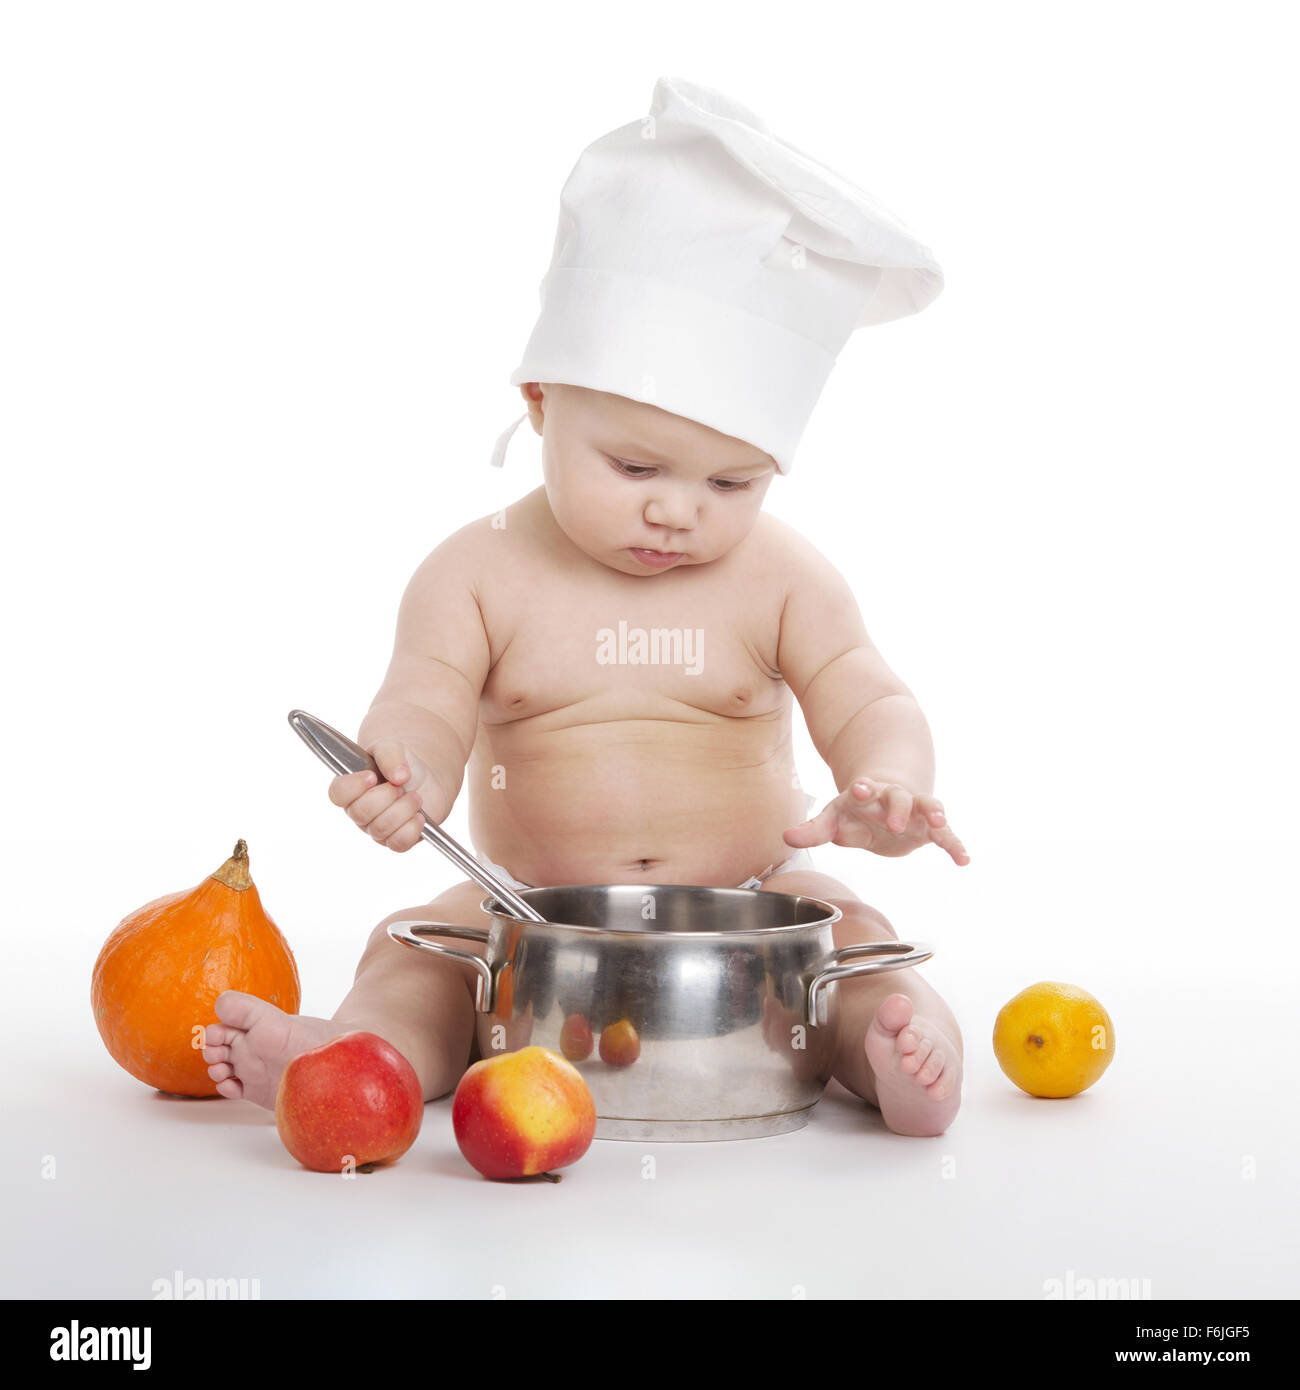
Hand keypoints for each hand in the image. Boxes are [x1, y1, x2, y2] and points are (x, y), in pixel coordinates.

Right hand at [327, 739, 441, 851]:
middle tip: (401, 786)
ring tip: (415, 796)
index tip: (372, 776)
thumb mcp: (393, 748)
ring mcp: (376, 828)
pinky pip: (398, 843)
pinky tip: (419, 816)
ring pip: (381, 828)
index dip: (352, 787)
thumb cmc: (401, 765)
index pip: (337, 793)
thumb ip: (390, 755)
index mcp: (351, 787)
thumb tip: (398, 776)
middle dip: (386, 796)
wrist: (425, 779)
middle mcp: (359, 811)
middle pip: (360, 813)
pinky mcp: (396, 840)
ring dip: (403, 809)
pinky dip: (412, 828)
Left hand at [784, 779, 969, 864]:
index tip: (861, 789)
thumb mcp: (834, 819)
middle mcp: (894, 798)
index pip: (865, 789)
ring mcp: (915, 810)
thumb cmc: (856, 812)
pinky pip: (946, 834)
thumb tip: (787, 837)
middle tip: (895, 823)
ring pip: (928, 806)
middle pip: (899, 797)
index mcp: (868, 794)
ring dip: (934, 813)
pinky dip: (955, 845)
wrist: (888, 805)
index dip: (864, 789)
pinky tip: (964, 860)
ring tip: (939, 822)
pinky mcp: (930, 828)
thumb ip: (814, 830)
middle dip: (898, 807)